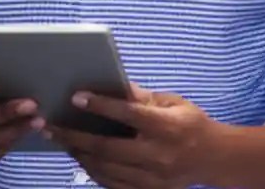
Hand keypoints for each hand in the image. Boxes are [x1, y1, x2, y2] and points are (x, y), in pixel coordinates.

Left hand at [47, 83, 218, 188]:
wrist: (215, 158)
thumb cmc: (191, 123)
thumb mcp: (172, 102)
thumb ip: (142, 97)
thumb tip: (112, 84)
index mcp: (167, 127)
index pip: (128, 115)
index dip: (101, 106)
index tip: (75, 97)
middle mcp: (159, 155)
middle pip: (107, 148)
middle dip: (74, 137)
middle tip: (49, 126)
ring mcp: (153, 179)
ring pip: (105, 169)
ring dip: (79, 154)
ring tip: (60, 140)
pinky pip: (112, 184)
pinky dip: (93, 171)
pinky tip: (81, 157)